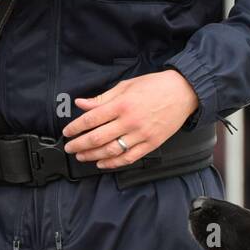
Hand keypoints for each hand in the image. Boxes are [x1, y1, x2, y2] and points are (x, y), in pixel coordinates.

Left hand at [62, 71, 199, 168]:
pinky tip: (102, 163)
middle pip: (98, 138)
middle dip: (80, 145)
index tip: (67, 132)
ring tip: (82, 157)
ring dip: (93, 156)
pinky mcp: (151, 144)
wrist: (182, 93)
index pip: (92, 119)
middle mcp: (130, 122)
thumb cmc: (154, 86)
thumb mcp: (125, 86)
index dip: (76, 127)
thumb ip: (102, 98)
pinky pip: (128, 158)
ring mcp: (141, 135)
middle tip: (70, 148)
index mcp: (122, 104)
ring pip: (111, 151)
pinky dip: (113, 163)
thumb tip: (81, 104)